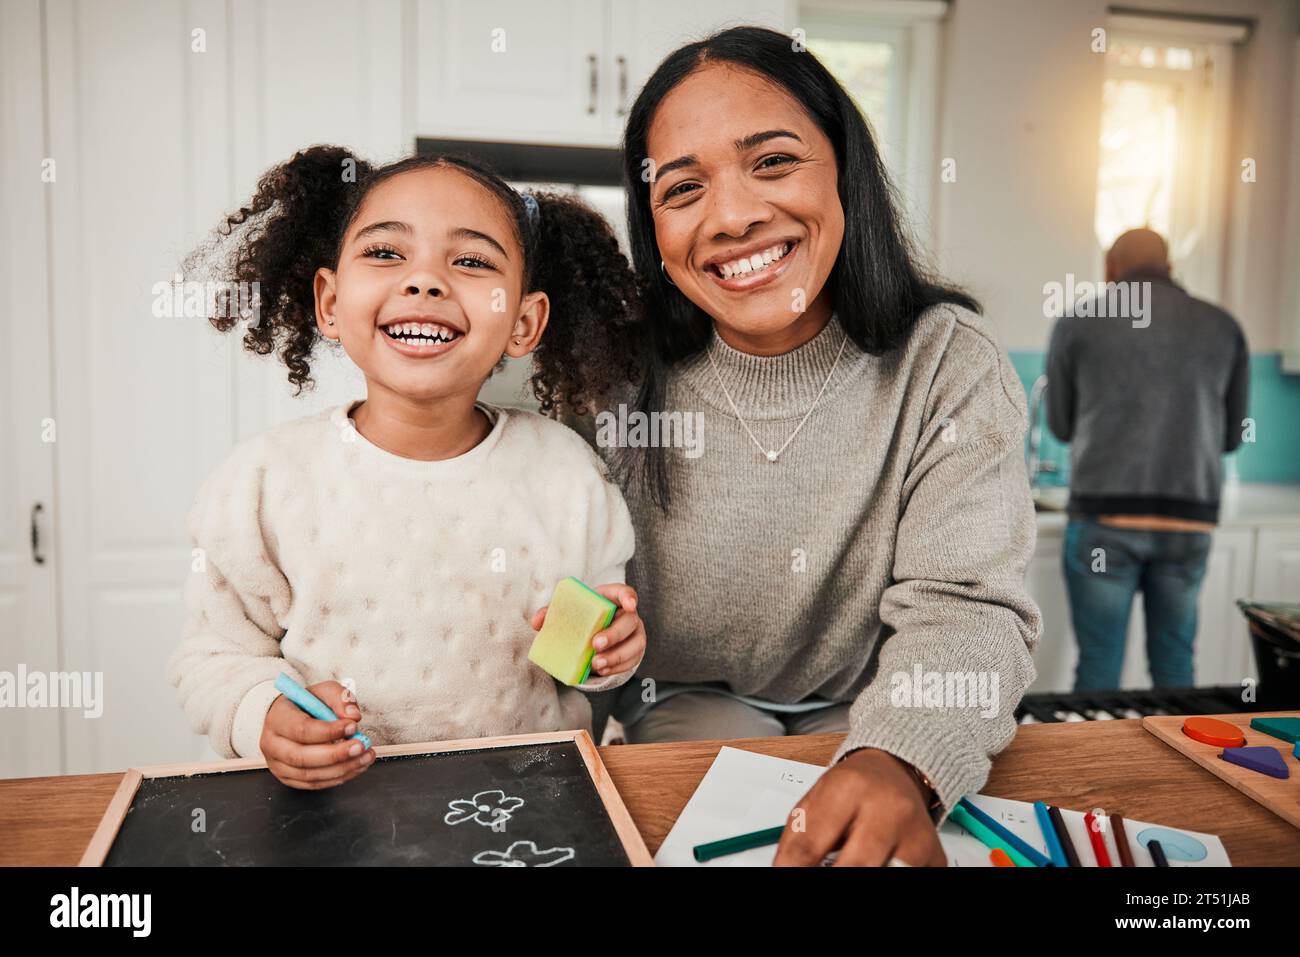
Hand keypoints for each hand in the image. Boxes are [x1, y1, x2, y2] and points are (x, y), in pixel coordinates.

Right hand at [260, 680, 373, 788]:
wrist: (290, 718)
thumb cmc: (306, 705)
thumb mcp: (323, 691)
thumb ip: (340, 698)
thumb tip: (352, 715)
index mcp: (278, 718)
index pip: (301, 729)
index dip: (329, 731)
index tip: (352, 726)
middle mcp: (272, 744)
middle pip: (301, 757)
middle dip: (336, 755)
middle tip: (361, 746)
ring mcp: (278, 764)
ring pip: (309, 775)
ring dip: (342, 769)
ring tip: (364, 757)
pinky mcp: (288, 778)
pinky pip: (313, 784)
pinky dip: (337, 778)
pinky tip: (355, 766)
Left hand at [529, 583, 645, 678]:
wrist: (591, 634)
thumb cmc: (580, 617)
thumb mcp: (566, 611)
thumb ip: (551, 613)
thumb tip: (536, 622)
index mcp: (610, 599)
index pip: (625, 592)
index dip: (629, 597)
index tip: (630, 605)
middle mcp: (627, 615)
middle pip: (630, 621)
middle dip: (614, 634)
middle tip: (595, 645)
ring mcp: (634, 634)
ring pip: (635, 644)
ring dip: (616, 656)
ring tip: (596, 664)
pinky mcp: (634, 652)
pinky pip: (632, 661)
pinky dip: (617, 667)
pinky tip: (603, 670)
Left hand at [773, 748, 945, 865]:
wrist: (896, 771)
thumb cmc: (851, 789)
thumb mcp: (814, 802)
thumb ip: (797, 841)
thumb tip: (784, 871)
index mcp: (849, 789)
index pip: (811, 845)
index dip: (794, 870)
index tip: (787, 875)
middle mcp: (889, 810)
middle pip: (856, 867)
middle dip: (831, 878)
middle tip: (816, 879)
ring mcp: (916, 835)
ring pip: (888, 874)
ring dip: (867, 875)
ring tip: (848, 864)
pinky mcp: (935, 856)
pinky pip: (913, 878)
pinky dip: (890, 874)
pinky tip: (878, 865)